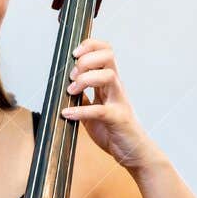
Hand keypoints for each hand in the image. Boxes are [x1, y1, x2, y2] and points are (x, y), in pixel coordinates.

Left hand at [59, 39, 161, 170]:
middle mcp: (116, 87)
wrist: (133, 152)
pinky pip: (100, 110)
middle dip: (85, 61)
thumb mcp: (93, 110)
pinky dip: (81, 111)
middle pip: (108, 56)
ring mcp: (118, 101)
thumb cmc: (113, 129)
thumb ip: (82, 98)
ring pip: (108, 76)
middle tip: (72, 77)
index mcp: (109, 82)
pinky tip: (68, 114)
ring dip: (85, 79)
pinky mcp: (117, 119)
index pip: (105, 51)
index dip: (89, 46)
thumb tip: (63, 89)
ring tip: (71, 91)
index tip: (73, 54)